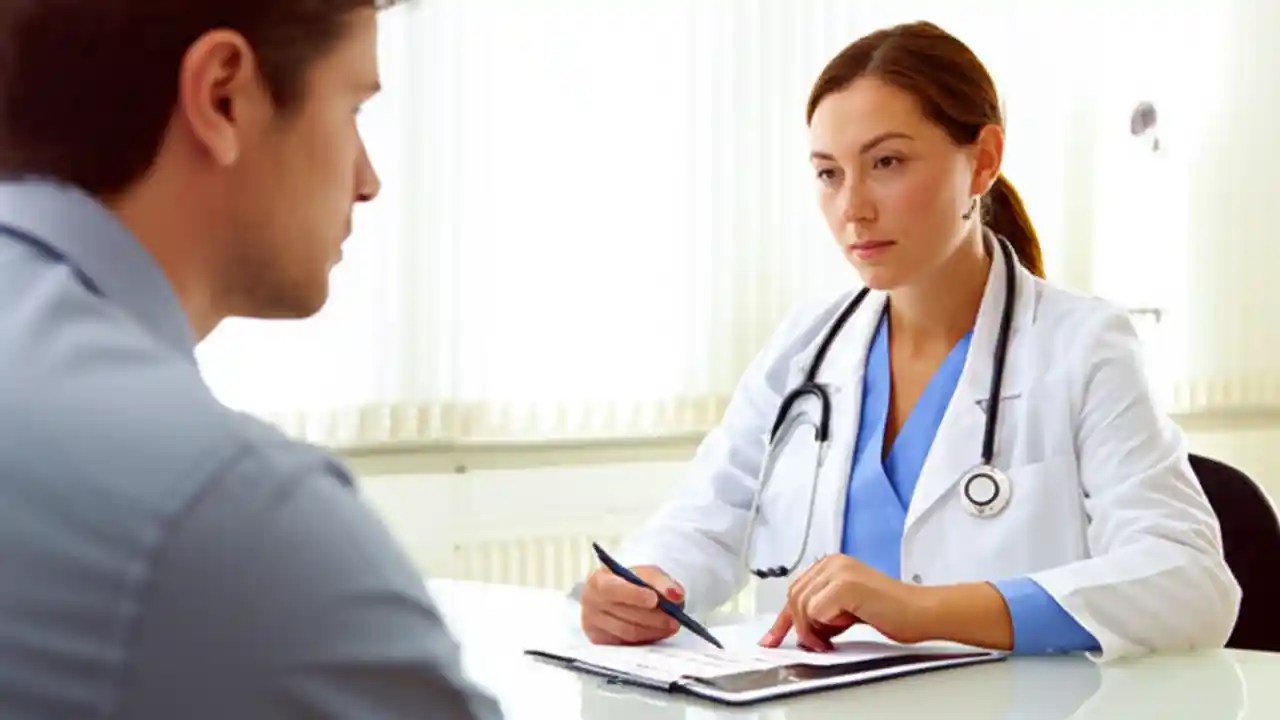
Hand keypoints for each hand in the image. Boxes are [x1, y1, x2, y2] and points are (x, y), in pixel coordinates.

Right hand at [581, 565, 684, 644]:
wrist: (618, 596)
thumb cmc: (630, 583)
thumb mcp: (646, 575)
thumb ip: (662, 582)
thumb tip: (676, 595)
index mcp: (598, 581)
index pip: (613, 589)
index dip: (634, 594)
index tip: (655, 599)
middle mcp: (591, 603)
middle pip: (624, 614)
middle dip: (653, 617)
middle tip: (674, 617)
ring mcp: (594, 625)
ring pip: (628, 632)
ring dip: (654, 630)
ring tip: (671, 625)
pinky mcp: (601, 641)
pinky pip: (627, 644)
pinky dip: (647, 638)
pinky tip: (658, 632)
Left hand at [759, 555, 929, 651]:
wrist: (920, 613)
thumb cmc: (890, 613)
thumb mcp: (846, 609)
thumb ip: (822, 610)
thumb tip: (798, 628)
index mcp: (831, 564)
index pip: (796, 591)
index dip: (782, 620)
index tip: (771, 640)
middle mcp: (832, 562)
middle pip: (794, 598)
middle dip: (800, 627)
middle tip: (819, 644)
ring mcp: (838, 571)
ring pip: (801, 606)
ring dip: (812, 630)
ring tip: (832, 641)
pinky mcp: (845, 585)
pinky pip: (815, 611)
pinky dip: (822, 629)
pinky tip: (840, 634)